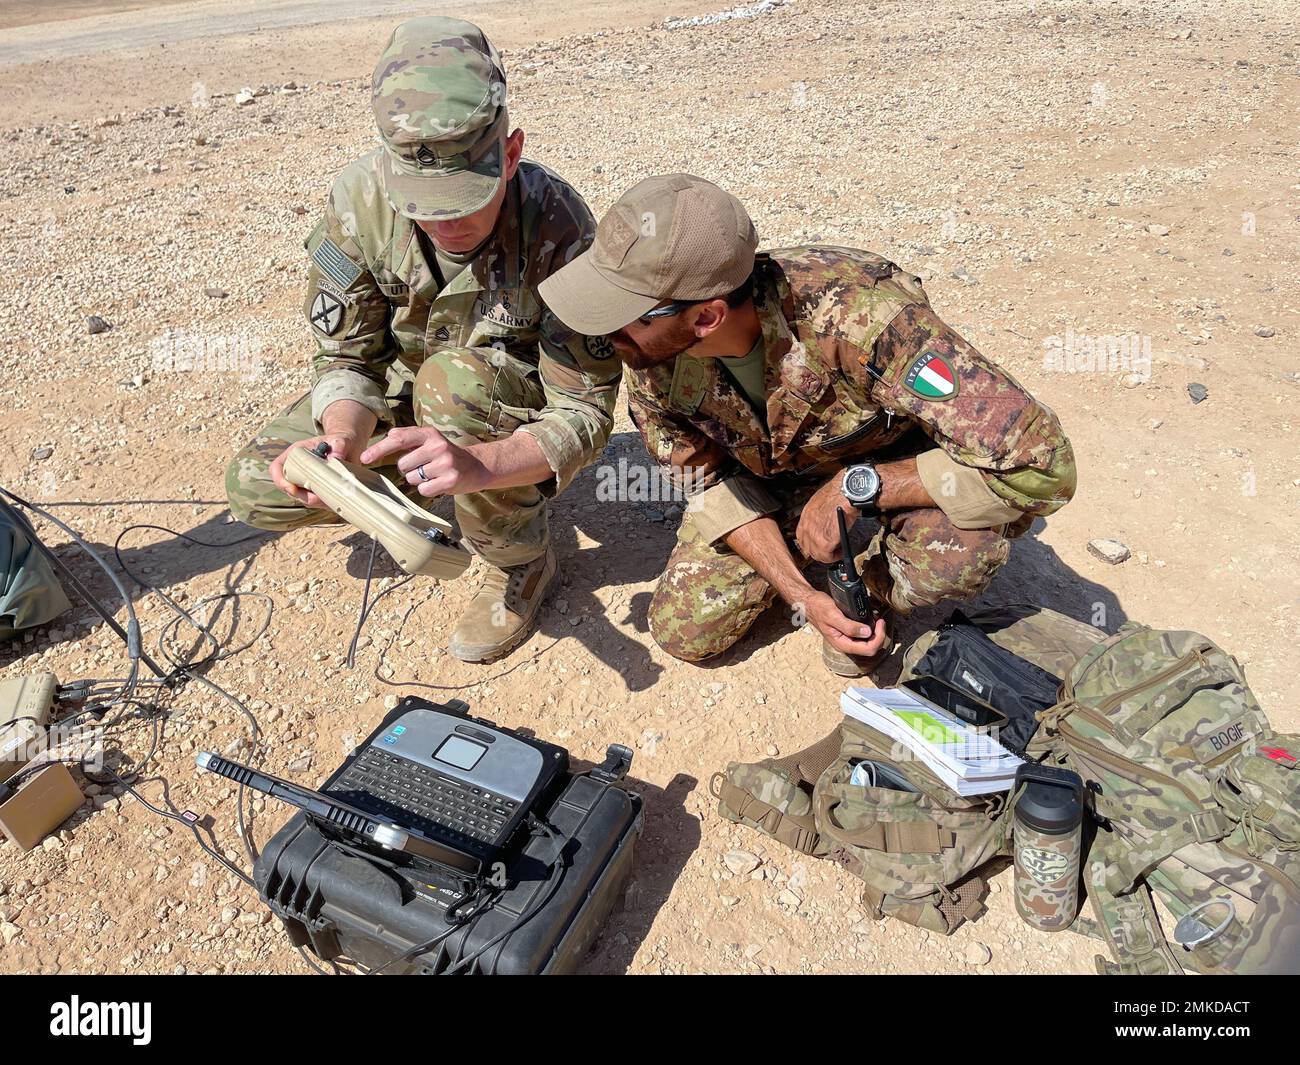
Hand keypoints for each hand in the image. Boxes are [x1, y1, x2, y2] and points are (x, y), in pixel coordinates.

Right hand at [270, 432, 362, 508]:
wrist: (349, 449)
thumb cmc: (340, 441)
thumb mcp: (341, 440)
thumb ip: (339, 446)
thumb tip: (335, 458)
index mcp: (296, 454)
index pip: (276, 468)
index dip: (280, 480)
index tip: (292, 488)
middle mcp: (298, 469)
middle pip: (289, 488)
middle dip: (303, 496)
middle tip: (319, 498)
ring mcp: (306, 481)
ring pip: (303, 498)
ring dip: (315, 502)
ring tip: (331, 497)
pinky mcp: (317, 491)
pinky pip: (316, 502)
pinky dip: (324, 503)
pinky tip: (336, 499)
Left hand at [360, 426, 490, 497]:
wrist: (476, 466)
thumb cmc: (446, 454)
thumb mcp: (430, 440)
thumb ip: (408, 436)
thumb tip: (389, 435)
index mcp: (429, 434)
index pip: (399, 438)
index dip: (379, 449)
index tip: (364, 458)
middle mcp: (437, 446)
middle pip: (403, 464)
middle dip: (408, 469)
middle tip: (424, 467)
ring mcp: (445, 463)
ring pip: (412, 478)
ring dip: (418, 479)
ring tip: (433, 474)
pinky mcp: (450, 480)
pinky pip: (424, 490)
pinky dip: (427, 489)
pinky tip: (438, 482)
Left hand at [795, 476, 854, 562]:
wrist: (847, 492)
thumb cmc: (840, 493)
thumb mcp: (822, 502)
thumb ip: (820, 514)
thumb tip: (826, 522)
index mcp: (806, 516)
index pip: (802, 536)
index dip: (811, 543)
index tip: (819, 545)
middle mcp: (807, 526)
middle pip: (807, 548)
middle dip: (819, 551)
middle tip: (830, 551)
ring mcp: (814, 535)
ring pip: (816, 554)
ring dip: (827, 555)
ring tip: (837, 551)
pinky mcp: (824, 542)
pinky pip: (827, 556)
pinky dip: (835, 556)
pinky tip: (841, 552)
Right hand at [803, 592, 889, 656]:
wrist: (810, 603)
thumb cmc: (819, 608)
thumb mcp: (833, 616)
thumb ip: (849, 626)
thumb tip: (866, 633)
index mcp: (842, 644)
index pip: (868, 649)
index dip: (878, 637)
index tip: (879, 623)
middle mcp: (846, 644)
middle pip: (871, 648)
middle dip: (879, 635)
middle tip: (880, 620)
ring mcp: (847, 639)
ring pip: (869, 642)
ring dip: (876, 632)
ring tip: (876, 619)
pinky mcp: (848, 633)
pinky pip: (864, 635)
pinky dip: (870, 627)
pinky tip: (870, 618)